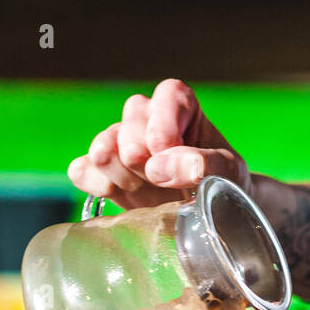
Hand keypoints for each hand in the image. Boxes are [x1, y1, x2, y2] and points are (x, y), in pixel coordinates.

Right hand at [67, 79, 250, 209]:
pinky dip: (94, 183)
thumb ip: (205, 164)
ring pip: (103, 149)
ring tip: (144, 190)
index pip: (166, 96)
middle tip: (163, 182)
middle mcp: (145, 118)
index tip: (168, 152)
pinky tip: (113, 192)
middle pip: (130, 129)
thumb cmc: (223, 184)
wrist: (210, 214)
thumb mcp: (228, 172)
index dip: (164, 125)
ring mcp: (119, 144)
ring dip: (123, 176)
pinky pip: (81, 169)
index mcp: (179, 105)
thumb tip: (160, 167)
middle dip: (146, 162)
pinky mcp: (102, 172)